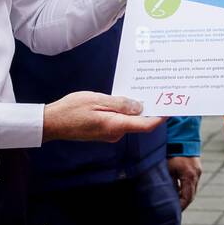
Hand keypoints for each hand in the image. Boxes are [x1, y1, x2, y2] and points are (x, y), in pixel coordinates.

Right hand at [42, 91, 163, 141]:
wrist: (52, 123)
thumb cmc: (71, 110)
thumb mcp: (97, 100)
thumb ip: (120, 103)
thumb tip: (139, 107)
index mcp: (115, 126)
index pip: (145, 125)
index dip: (160, 117)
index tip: (171, 107)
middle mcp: (115, 133)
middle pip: (139, 122)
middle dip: (149, 108)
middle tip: (158, 91)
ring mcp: (109, 134)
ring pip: (129, 120)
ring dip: (136, 108)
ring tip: (141, 90)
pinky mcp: (104, 131)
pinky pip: (120, 121)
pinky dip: (125, 111)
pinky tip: (124, 99)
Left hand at [167, 156, 201, 209]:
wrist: (182, 137)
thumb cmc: (172, 152)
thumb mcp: (167, 169)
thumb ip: (168, 183)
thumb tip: (165, 196)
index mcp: (189, 176)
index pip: (186, 198)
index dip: (180, 207)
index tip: (174, 212)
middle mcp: (196, 175)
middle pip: (191, 195)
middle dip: (182, 203)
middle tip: (174, 210)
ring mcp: (198, 172)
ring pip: (192, 189)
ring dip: (184, 196)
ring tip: (175, 202)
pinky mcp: (196, 169)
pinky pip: (192, 183)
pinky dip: (185, 188)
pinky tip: (177, 190)